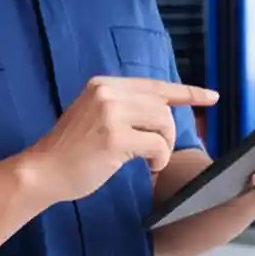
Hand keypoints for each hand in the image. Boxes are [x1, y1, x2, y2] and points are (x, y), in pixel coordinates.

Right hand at [21, 76, 218, 203]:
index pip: (155, 85)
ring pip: (163, 124)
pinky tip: (146, 168)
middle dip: (167, 133)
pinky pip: (156, 146)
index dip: (186, 92)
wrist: (42, 170)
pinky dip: (159, 160)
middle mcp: (108, 93)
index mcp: (103, 85)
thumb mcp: (94, 116)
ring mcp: (110, 114)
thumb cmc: (71, 151)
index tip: (211, 96)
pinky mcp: (114, 138)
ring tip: (148, 161)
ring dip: (163, 147)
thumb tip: (162, 111)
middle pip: (162, 107)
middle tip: (154, 153)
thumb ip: (123, 108)